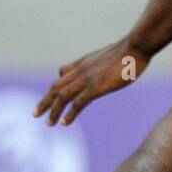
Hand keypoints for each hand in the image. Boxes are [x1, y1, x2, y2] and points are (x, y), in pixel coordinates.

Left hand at [34, 39, 150, 126]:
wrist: (135, 47)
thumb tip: (112, 66)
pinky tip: (64, 123)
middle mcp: (81, 70)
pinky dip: (69, 113)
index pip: (63, 72)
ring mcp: (87, 79)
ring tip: (48, 123)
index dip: (57, 85)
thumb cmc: (130, 51)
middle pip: (56, 86)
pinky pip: (77, 103)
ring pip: (63, 96)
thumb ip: (106, 63)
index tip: (51, 95)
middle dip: (45, 101)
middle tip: (36, 113)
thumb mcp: (113, 55)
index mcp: (85, 62)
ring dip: (53, 110)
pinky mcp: (95, 87)